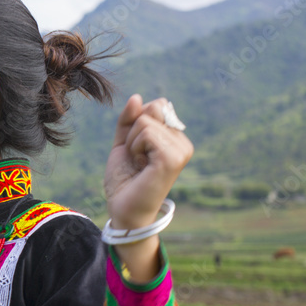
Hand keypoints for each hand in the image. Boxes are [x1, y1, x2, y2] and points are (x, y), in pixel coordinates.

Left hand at [103, 95, 192, 281]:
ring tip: (138, 164)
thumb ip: (129, 119)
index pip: (156, 105)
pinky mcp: (173, 158)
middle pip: (152, 109)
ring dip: (132, 143)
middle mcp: (183, 143)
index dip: (135, 123)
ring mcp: (181, 150)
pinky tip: (141, 166)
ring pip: (146, 121)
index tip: (136, 150)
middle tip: (136, 158)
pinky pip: (146, 132)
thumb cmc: (124, 179)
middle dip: (133, 132)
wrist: (123, 208)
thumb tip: (137, 97)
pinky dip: (135, 147)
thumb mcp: (123, 142)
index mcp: (175, 138)